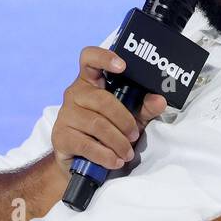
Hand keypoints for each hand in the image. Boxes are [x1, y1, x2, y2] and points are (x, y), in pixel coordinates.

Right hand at [51, 46, 167, 173]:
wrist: (81, 163)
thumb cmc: (107, 133)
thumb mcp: (130, 118)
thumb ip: (144, 107)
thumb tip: (160, 100)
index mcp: (90, 81)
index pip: (89, 58)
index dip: (104, 57)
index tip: (122, 66)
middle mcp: (74, 93)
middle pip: (102, 100)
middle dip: (124, 121)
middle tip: (135, 136)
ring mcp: (65, 114)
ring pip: (96, 125)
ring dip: (117, 142)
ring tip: (127, 153)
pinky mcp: (60, 136)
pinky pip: (86, 144)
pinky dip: (105, 155)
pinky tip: (114, 161)